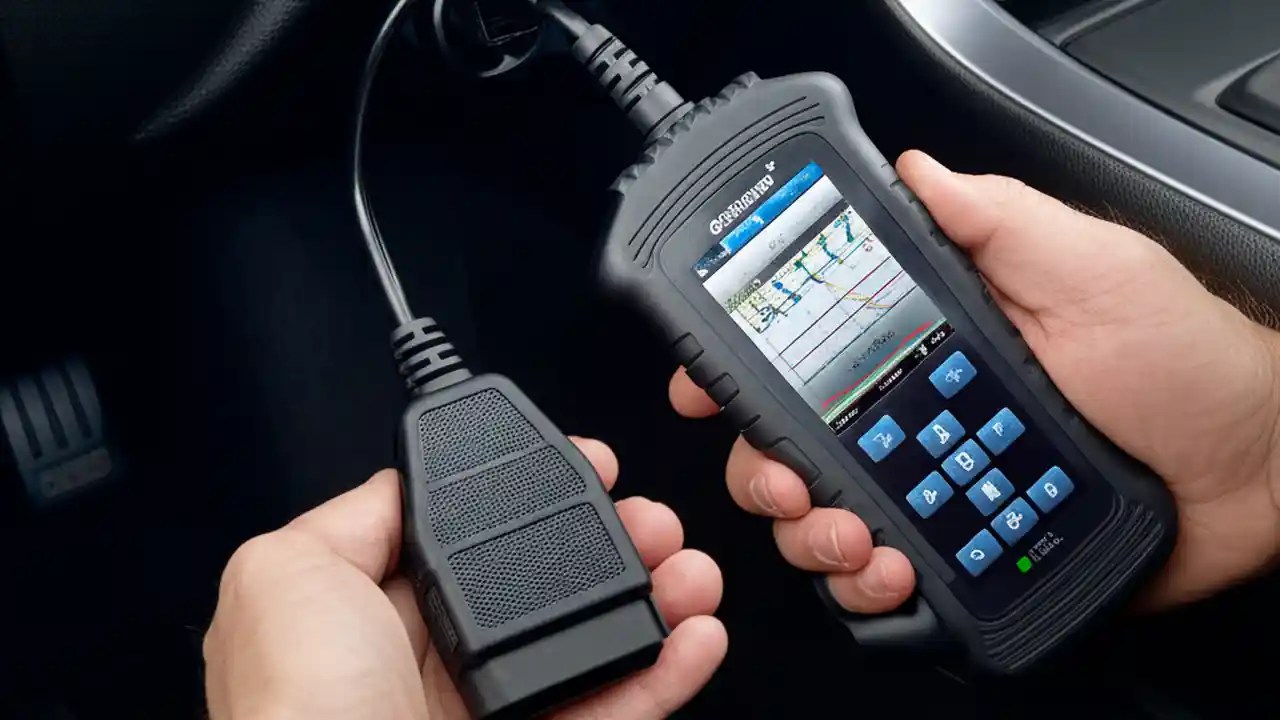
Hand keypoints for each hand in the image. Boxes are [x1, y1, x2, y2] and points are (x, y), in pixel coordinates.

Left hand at [203, 438, 726, 718]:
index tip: (585, 468)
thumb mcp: (285, 571)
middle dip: (607, 541)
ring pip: (589, 643)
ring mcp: (484, 714)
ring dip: (652, 600)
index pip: (466, 536)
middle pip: (541, 584)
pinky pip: (616, 711)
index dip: (528, 498)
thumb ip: (356, 516)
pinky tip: (696, 637)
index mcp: (366, 609)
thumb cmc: (295, 705)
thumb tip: (410, 485)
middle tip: (652, 520)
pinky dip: (665, 675)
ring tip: (690, 570)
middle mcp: (427, 660)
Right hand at [670, 150, 1279, 612]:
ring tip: (856, 537)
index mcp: (929, 340)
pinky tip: (894, 573)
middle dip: (764, 468)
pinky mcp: (955, 550)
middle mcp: (914, 414)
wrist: (1251, 474)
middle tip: (790, 480)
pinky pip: (877, 577)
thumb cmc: (1180, 363)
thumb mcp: (1089, 267)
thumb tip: (914, 171)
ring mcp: (930, 486)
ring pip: (821, 518)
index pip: (807, 347)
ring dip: (812, 535)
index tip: (708, 382)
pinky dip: (865, 585)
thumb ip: (997, 222)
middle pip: (790, 443)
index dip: (744, 364)